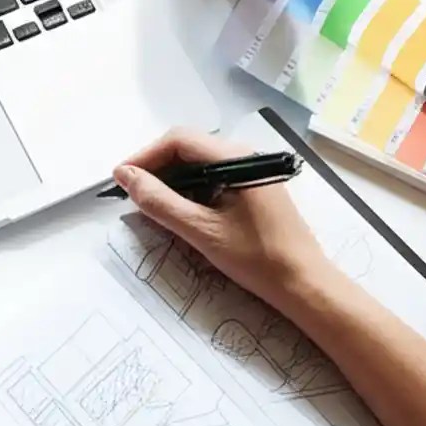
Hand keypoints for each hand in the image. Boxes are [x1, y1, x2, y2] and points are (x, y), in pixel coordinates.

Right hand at [114, 129, 335, 312]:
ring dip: (172, 179)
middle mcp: (244, 156)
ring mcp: (251, 171)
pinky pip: (213, 176)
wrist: (305, 284)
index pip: (178, 140)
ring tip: (150, 204)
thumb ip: (160, 201)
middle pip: (188, 148)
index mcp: (235, 158)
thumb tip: (125, 176)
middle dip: (155, 167)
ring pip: (199, 163)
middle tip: (131, 194)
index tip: (120, 180)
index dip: (145, 156)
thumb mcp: (201, 231)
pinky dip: (190, 189)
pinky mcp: (254, 187)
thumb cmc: (256, 258)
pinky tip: (180, 210)